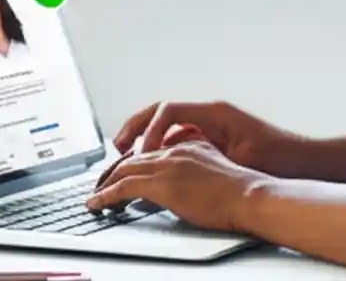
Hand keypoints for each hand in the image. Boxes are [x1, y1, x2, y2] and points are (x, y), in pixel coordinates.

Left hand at [87, 141, 269, 232]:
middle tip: (102, 181)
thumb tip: (188, 182)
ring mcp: (167, 164)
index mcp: (190, 143)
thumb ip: (200, 166)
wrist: (249, 195)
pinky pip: (123, 186)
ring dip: (106, 181)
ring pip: (124, 167)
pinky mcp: (161, 183)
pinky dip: (106, 194)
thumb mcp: (218, 168)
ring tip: (96, 194)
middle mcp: (175, 149)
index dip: (135, 155)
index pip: (153, 144)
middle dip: (114, 167)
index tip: (125, 165)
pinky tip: (97, 202)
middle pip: (134, 154)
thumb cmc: (242, 190)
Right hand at [112, 100, 298, 173]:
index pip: (169, 111)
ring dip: (147, 135)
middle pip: (162, 111)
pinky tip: (154, 163)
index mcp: (215, 112)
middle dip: (137, 126)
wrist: (303, 161)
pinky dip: (162, 145)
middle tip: (118, 147)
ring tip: (128, 154)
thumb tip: (172, 155)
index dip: (149, 131)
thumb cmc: (279, 157)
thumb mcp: (237, 156)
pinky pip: (180, 136)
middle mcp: (212, 113)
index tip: (141, 153)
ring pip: (169, 123)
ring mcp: (212, 124)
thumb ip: (203, 152)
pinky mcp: (215, 138)